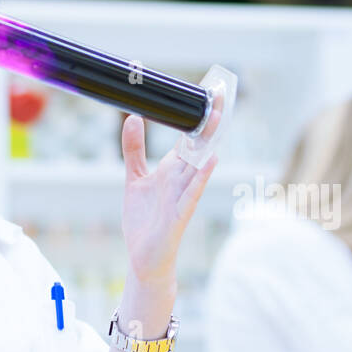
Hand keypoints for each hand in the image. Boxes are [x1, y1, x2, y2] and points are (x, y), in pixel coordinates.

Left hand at [119, 111, 219, 286]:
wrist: (143, 257)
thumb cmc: (144, 221)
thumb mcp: (134, 179)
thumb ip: (134, 149)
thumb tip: (133, 117)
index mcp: (171, 170)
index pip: (189, 138)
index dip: (196, 117)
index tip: (205, 94)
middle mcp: (180, 179)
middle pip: (198, 145)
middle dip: (208, 122)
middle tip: (218, 95)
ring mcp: (183, 195)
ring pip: (199, 164)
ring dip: (208, 142)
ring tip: (217, 118)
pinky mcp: (180, 213)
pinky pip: (193, 192)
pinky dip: (201, 176)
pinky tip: (210, 160)